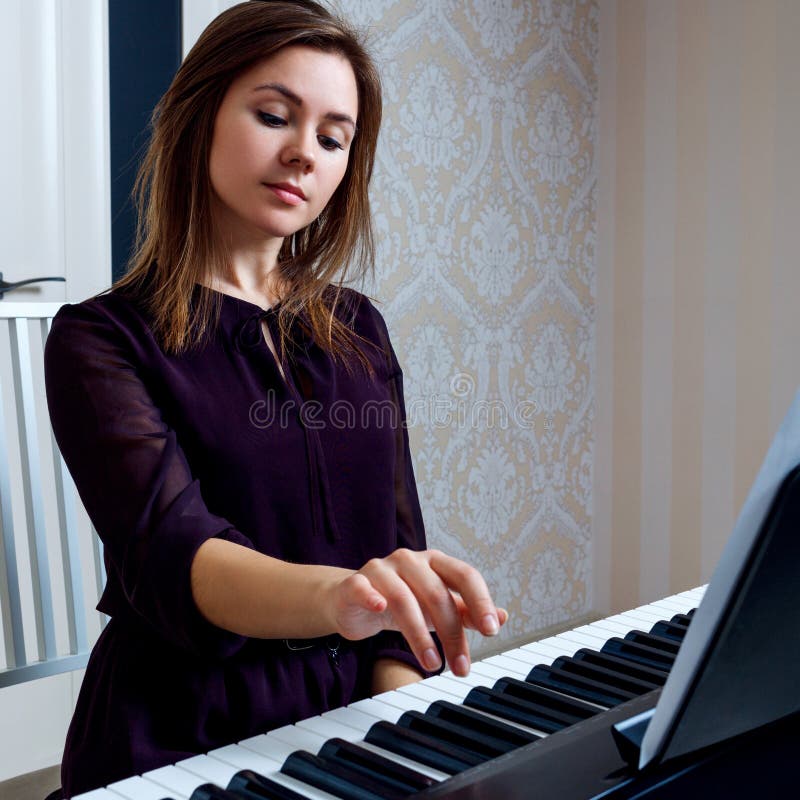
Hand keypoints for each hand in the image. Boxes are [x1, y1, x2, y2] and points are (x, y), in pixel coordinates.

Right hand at [327, 548, 507, 676]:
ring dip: (420, 635)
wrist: (353, 600)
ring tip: (431, 663)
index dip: (480, 601)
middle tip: (460, 667)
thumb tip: (502, 617)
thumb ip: (466, 611)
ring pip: (404, 599)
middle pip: (437, 594)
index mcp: (435, 562)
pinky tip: (380, 609)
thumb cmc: (401, 601)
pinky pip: (363, 588)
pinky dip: (372, 597)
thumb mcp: (435, 607)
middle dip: (452, 634)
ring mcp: (381, 570)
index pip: (465, 575)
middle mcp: (410, 560)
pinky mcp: (355, 583)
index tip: (492, 630)